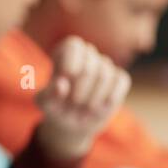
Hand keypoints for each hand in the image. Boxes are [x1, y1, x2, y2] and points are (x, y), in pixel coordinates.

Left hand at [34, 36, 130, 159]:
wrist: (72, 123)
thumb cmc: (55, 108)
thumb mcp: (46, 103)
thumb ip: (49, 93)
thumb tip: (61, 84)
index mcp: (64, 55)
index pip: (74, 45)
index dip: (72, 58)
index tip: (67, 75)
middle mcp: (86, 56)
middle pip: (90, 61)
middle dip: (81, 86)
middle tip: (73, 102)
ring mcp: (104, 66)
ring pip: (105, 73)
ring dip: (93, 96)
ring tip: (84, 109)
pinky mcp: (119, 78)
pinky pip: (121, 80)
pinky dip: (110, 96)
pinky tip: (100, 108)